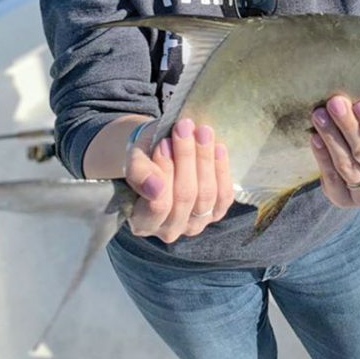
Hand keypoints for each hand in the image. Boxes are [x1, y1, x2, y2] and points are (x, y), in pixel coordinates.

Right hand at [124, 118, 233, 241]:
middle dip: (186, 158)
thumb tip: (155, 188)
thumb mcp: (135, 159)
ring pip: (206, 195)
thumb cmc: (146, 159)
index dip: (164, 171)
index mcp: (142, 223)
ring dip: (205, 159)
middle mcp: (169, 231)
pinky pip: (224, 196)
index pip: (158, 204)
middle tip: (185, 127)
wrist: (161, 154)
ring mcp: (194, 225)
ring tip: (202, 131)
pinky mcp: (215, 214)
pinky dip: (222, 170)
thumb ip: (138, 173)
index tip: (164, 142)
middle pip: (185, 196)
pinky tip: (218, 147)